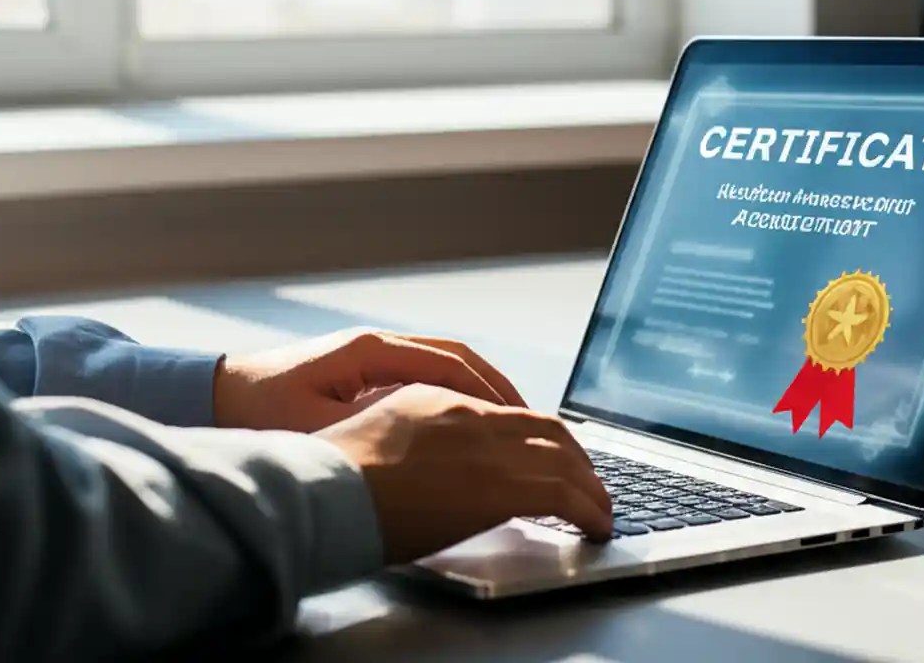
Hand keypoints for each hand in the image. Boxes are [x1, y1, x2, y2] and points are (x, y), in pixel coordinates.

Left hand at [213, 328, 526, 432]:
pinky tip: (468, 423)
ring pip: (445, 363)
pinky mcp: (367, 369)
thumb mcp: (310, 430)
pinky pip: (426, 375)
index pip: (448, 365)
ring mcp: (373, 354)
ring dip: (480, 390)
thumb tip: (419, 442)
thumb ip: (366, 430)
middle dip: (497, 389)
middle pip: (457, 357)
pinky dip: (456, 393)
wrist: (215, 395)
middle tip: (530, 424)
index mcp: (369, 350)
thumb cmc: (254, 412)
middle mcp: (377, 343)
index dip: (488, 394)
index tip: (517, 422)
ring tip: (511, 423)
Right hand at [317, 383, 611, 563]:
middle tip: (589, 482)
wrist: (322, 490)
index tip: (551, 457)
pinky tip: (596, 525)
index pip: (507, 413)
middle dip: (575, 457)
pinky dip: (589, 508)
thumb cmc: (330, 478)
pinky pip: (564, 493)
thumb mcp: (374, 437)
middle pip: (546, 429)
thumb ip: (412, 443)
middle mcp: (470, 414)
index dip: (538, 437)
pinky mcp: (501, 484)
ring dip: (589, 486)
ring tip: (601, 509)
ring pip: (563, 459)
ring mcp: (488, 445)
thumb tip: (430, 469)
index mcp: (438, 399)